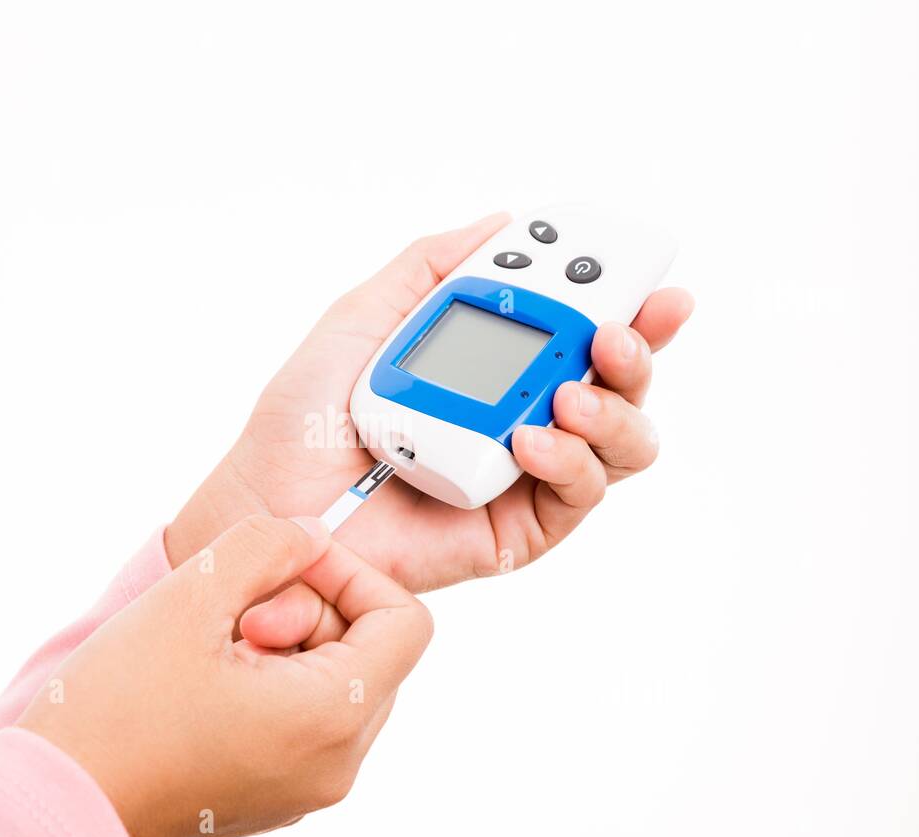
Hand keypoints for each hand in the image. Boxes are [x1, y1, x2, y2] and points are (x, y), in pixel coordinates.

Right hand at [18, 514, 432, 836]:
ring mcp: (308, 787)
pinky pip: (307, 718)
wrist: (55, 801)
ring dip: (290, 643)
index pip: (406, 621)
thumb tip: (311, 535)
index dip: (353, 574)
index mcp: (332, 718)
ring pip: (338, 681)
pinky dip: (275, 681)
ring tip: (217, 646)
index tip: (286, 567)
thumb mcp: (193, 595)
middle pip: (373, 650)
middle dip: (313, 609)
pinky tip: (211, 676)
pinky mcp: (277, 795)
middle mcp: (337, 764)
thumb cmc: (116, 710)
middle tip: (237, 614)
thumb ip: (268, 544)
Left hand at [166, 213, 694, 591]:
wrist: (271, 504)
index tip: (646, 272)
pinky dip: (571, 459)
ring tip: (571, 390)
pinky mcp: (520, 530)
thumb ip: (432, 268)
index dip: (624, 299)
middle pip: (620, 383)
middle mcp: (524, 417)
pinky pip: (580, 493)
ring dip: (615, 406)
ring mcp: (526, 476)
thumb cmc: (305, 419)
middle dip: (639, 348)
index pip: (579, 328)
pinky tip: (531, 439)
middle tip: (619, 328)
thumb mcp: (364, 317)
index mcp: (495, 366)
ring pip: (622, 442)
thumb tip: (503, 223)